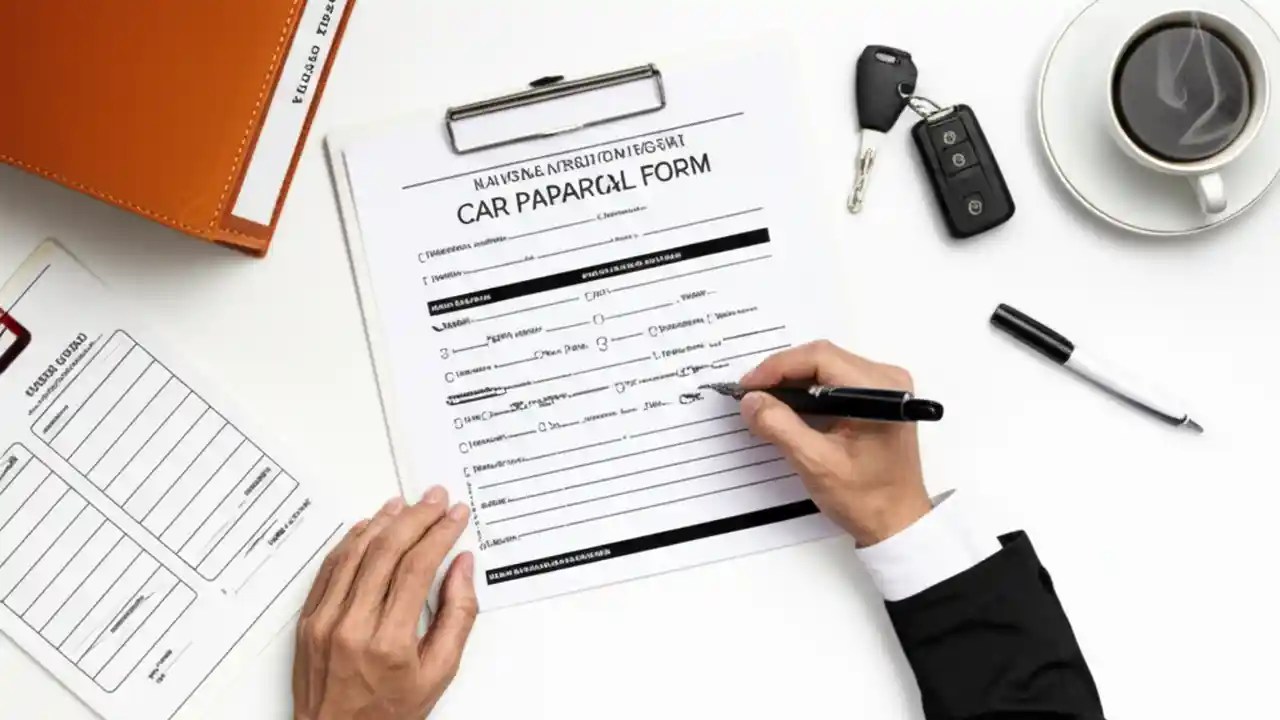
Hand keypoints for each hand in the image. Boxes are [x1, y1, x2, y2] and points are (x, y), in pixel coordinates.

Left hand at [293, 487, 476, 719]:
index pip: (417, 568)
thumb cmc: (388, 712)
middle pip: (386, 551)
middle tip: (435, 499)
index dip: (439, 534)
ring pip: (355, 552)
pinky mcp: (308, 620)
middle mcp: (352, 626)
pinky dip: (351, 541)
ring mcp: (324, 621)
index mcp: (388, 642)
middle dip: (416, 518)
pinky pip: (330, 567)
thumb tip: (462, 567)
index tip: (455, 516)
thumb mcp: (439, 673)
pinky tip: (369, 526)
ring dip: (383, 522)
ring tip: (405, 505)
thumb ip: (457, 616)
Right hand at [739, 341, 931, 546]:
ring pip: (825, 368)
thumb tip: (751, 401)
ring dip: (793, 382)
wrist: (898, 523)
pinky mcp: (877, 399)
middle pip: (822, 358)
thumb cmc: (868, 499)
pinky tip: (788, 408)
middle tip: (751, 395)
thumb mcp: (816, 464)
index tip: (749, 386)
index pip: (820, 358)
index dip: (778, 367)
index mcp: (880, 390)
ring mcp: (884, 388)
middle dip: (782, 374)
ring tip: (765, 402)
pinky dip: (807, 392)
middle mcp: (887, 380)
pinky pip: (834, 382)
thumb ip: (781, 427)